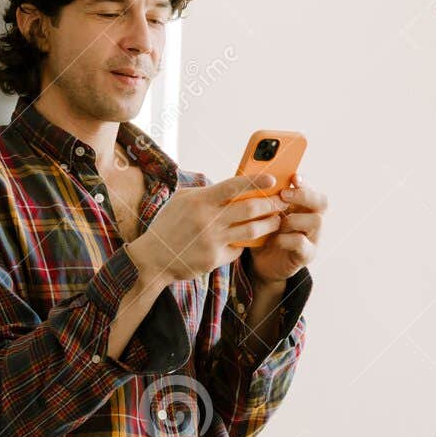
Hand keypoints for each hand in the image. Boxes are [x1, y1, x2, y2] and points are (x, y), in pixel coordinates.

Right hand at [126, 173, 286, 283]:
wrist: (153, 258)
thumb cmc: (168, 225)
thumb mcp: (182, 200)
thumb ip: (207, 193)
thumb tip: (235, 186)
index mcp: (200, 200)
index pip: (234, 185)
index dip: (256, 180)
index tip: (273, 177)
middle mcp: (208, 220)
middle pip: (251, 209)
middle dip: (271, 204)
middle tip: (282, 201)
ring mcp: (212, 241)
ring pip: (252, 231)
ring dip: (269, 225)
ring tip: (276, 220)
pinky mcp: (215, 258)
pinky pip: (240, 248)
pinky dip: (247, 243)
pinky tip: (251, 239)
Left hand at [245, 175, 324, 283]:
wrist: (261, 262)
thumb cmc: (264, 233)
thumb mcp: (264, 213)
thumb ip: (267, 198)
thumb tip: (258, 179)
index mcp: (304, 206)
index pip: (312, 188)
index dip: (305, 182)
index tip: (293, 177)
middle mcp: (313, 219)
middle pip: (322, 202)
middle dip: (304, 195)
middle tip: (284, 195)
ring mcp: (313, 238)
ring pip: (316, 221)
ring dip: (294, 218)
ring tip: (279, 222)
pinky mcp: (307, 254)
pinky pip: (302, 242)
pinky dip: (287, 239)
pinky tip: (275, 239)